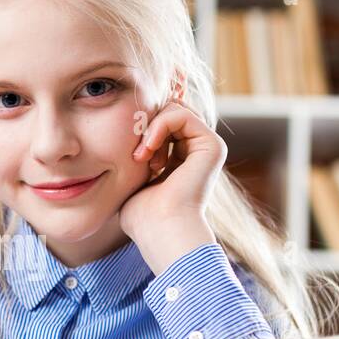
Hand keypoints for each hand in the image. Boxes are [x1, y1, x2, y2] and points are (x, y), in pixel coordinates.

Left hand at [119, 100, 226, 275]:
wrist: (161, 229)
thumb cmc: (143, 216)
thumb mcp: (133, 179)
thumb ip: (137, 156)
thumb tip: (125, 143)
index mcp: (183, 159)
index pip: (163, 122)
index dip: (143, 128)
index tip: (133, 156)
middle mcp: (198, 151)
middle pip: (169, 110)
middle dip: (147, 125)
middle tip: (137, 155)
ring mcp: (208, 148)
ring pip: (174, 109)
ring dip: (151, 128)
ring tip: (142, 156)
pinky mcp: (212, 145)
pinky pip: (181, 114)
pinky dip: (159, 125)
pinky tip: (148, 149)